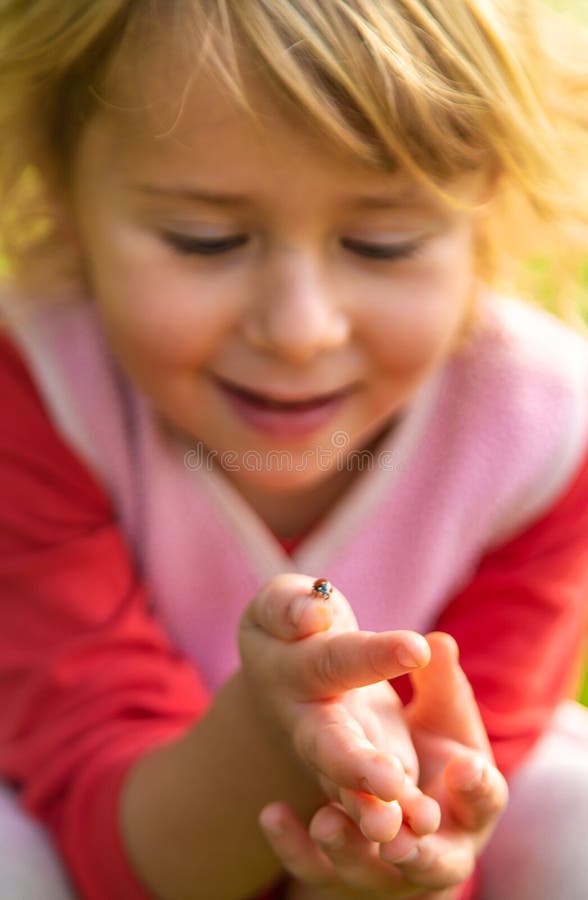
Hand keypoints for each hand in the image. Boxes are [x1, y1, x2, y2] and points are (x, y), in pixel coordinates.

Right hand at [239, 574, 439, 844]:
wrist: (283, 675)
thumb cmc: (289, 626)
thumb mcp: (280, 604)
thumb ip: (289, 605)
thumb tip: (315, 612)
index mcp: (290, 671)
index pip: (333, 661)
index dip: (372, 655)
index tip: (417, 647)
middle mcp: (307, 724)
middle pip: (327, 746)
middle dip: (357, 766)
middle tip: (391, 782)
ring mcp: (330, 759)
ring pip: (348, 792)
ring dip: (371, 813)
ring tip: (397, 830)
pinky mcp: (355, 779)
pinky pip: (368, 806)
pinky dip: (389, 821)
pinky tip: (421, 828)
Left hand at [258, 633, 507, 898]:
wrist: (408, 813)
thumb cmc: (440, 753)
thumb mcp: (445, 716)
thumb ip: (442, 683)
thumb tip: (439, 642)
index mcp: (473, 802)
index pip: (485, 799)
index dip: (478, 787)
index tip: (464, 767)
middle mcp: (440, 849)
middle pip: (434, 862)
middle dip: (417, 850)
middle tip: (396, 835)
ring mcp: (391, 872)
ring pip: (371, 876)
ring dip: (350, 851)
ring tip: (326, 822)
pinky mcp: (344, 876)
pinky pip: (317, 873)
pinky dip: (296, 849)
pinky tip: (272, 815)